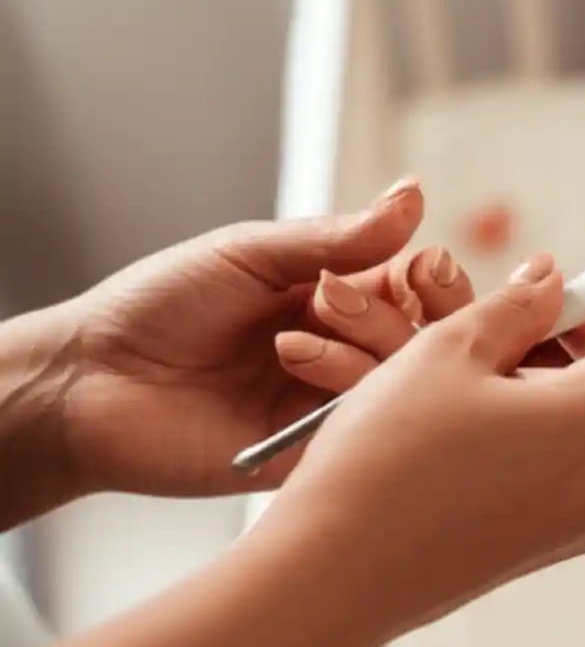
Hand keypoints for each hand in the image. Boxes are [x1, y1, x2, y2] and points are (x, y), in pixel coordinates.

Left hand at [4, 178, 474, 506]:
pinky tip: (294, 366)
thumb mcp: (252, 254)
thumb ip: (338, 238)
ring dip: (361, 346)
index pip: (419, 287)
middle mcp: (346, 349)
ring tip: (288, 341)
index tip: (419, 264)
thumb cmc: (159, 305)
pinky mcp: (316, 452)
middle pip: (428, 336)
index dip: (431, 276)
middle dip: (406, 313)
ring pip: (404, 380)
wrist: (91, 379)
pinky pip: (368, 427)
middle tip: (339, 299)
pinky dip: (346, 390)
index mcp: (338, 296)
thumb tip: (414, 195)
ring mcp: (333, 403)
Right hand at [247, 255, 584, 646]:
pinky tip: (476, 420)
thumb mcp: (449, 350)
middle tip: (523, 314)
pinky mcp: (554, 543)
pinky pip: (569, 466)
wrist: (333, 572)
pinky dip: (541, 430)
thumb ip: (518, 306)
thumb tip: (551, 284)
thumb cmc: (385, 461)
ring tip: (482, 369)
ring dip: (556, 383)